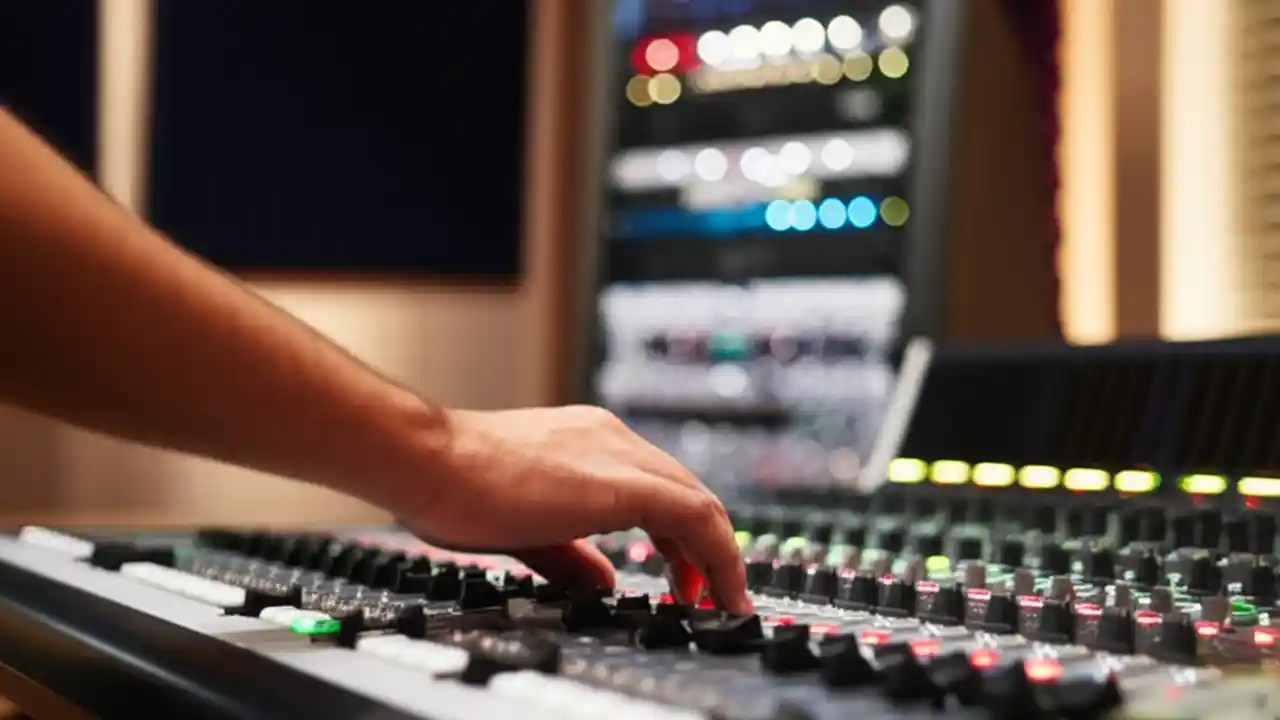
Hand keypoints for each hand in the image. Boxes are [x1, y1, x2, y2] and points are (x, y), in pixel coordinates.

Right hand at [398, 405, 751, 614]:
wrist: (429, 461)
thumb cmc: (454, 486)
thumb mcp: (525, 528)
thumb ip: (571, 554)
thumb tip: (603, 580)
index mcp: (586, 444)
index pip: (657, 486)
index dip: (678, 537)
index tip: (682, 577)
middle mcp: (611, 439)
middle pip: (686, 491)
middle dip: (705, 548)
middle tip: (706, 595)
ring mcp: (618, 453)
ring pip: (698, 500)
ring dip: (717, 554)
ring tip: (721, 599)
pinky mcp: (622, 481)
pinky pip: (692, 515)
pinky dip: (715, 553)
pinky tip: (715, 589)